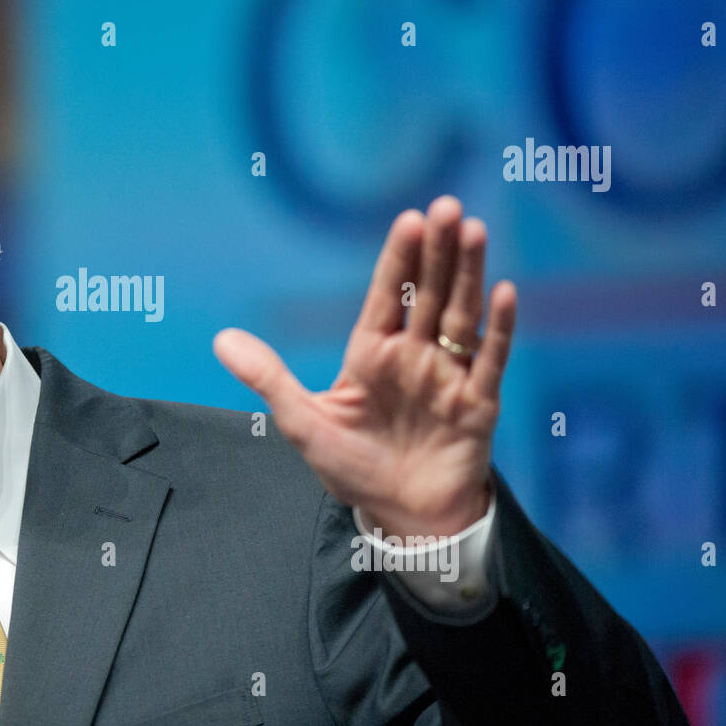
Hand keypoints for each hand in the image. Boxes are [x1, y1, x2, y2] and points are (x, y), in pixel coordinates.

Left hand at [214, 196, 515, 538]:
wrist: (403, 518)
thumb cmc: (352, 469)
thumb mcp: (303, 422)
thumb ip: (268, 377)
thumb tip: (219, 338)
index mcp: (371, 355)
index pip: (387, 295)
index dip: (398, 259)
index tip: (408, 219)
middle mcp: (413, 357)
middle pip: (428, 294)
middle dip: (438, 251)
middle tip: (447, 206)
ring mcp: (448, 377)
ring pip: (462, 316)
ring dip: (469, 274)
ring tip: (475, 230)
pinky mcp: (477, 404)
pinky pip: (491, 361)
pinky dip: (500, 329)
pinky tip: (505, 292)